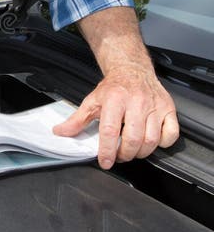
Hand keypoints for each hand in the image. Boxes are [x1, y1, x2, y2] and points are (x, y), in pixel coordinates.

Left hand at [52, 65, 178, 168]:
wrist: (132, 70)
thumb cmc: (114, 88)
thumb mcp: (92, 101)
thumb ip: (77, 120)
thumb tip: (60, 132)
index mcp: (115, 99)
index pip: (110, 131)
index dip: (107, 151)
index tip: (105, 162)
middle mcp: (136, 102)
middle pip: (133, 139)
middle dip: (124, 155)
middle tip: (119, 156)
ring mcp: (154, 106)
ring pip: (151, 140)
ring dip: (140, 152)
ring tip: (132, 151)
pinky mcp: (168, 109)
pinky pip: (170, 134)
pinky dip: (162, 143)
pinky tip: (151, 141)